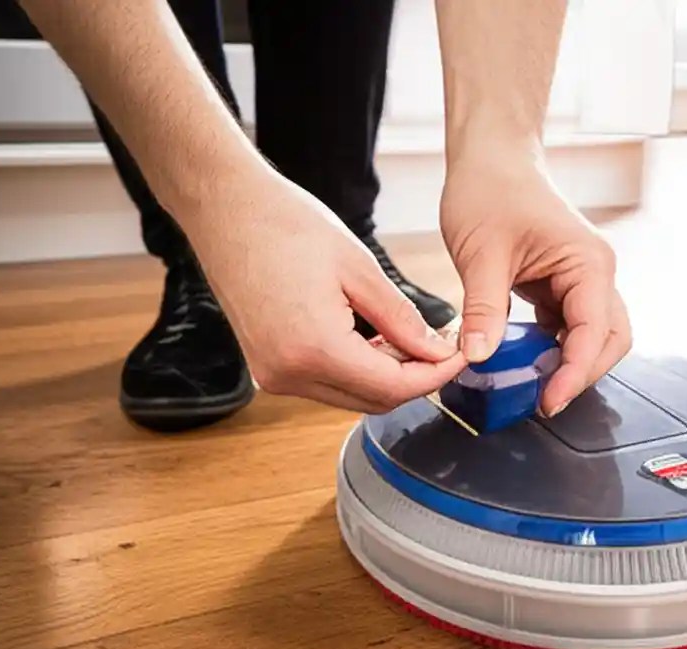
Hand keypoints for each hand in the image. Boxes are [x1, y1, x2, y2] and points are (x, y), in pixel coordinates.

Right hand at [183, 173, 467, 412]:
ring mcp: (273, 375)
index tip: (461, 354)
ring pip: (351, 396)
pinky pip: (325, 383)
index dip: (435, 374)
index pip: (393, 387)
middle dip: (415, 379)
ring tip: (413, 337)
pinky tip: (375, 339)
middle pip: (373, 400)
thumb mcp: (358, 268)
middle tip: (444, 346)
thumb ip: (401, 319)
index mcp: (313, 349)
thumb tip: (437, 353)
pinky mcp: (268, 367)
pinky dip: (357, 369)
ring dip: (386, 376)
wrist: (224, 209)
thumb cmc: (284, 225)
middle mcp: (289, 374)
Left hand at [440, 148, 631, 416]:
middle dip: (581, 374)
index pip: (595, 332)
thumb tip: (478, 357)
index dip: (575, 372)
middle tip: (541, 400)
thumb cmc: (491, 188)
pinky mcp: (560, 286)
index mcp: (588, 263)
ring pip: (591, 338)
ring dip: (567, 365)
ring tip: (529, 385)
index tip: (548, 399)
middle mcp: (594, 273)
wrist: (489, 157)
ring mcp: (580, 281)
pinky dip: (549, 351)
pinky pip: (565, 329)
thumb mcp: (481, 253)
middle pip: (608, 342)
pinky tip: (521, 361)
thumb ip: (484, 308)